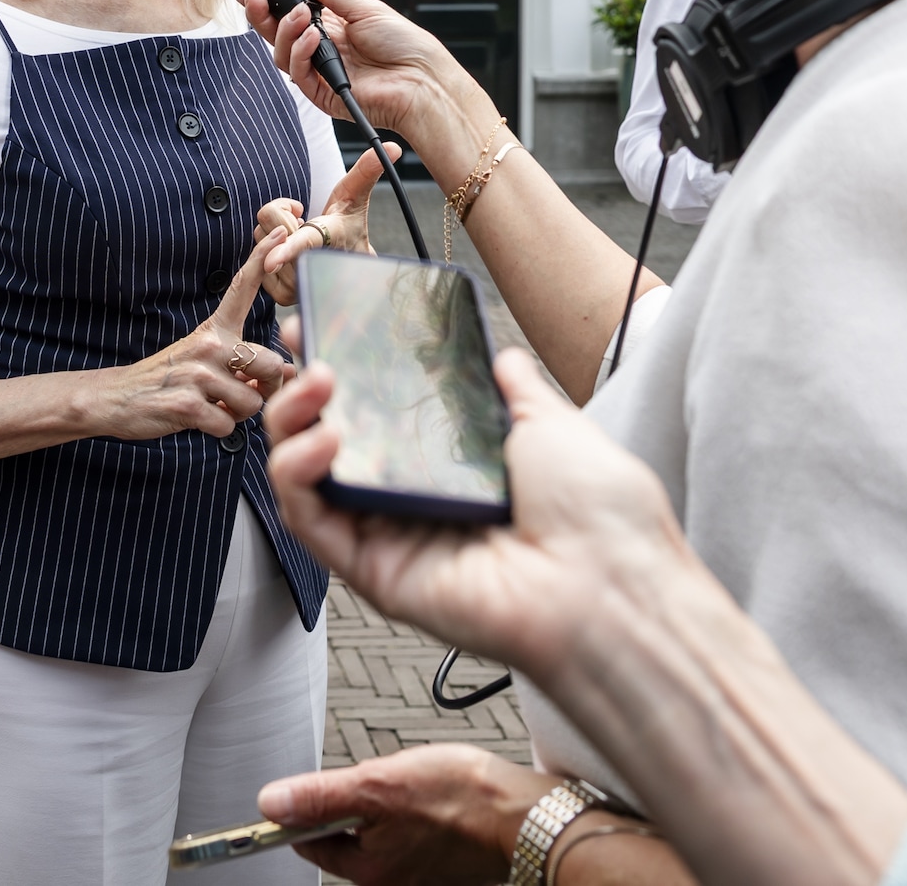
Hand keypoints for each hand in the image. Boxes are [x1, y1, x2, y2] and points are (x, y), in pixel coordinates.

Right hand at [88, 228, 292, 440]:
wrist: (117, 398)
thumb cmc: (169, 380)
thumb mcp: (206, 362)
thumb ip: (245, 363)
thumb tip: (289, 370)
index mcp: (214, 330)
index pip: (241, 288)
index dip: (261, 259)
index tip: (278, 233)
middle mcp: (208, 345)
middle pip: (270, 365)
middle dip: (265, 389)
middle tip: (244, 394)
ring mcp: (196, 374)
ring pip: (252, 403)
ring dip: (238, 414)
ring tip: (214, 406)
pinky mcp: (186, 405)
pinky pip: (227, 426)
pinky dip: (217, 430)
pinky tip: (198, 420)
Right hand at [244, 0, 486, 163]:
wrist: (423, 81)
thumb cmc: (405, 46)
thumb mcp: (366, 8)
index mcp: (332, 26)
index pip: (291, 13)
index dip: (270, 2)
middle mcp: (322, 49)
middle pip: (279, 34)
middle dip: (263, 15)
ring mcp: (321, 72)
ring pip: (282, 54)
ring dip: (285, 31)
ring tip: (300, 16)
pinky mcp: (323, 93)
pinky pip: (298, 74)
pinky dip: (300, 53)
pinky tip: (313, 38)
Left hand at [253, 147, 392, 303]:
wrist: (345, 260)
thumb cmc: (348, 225)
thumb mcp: (356, 195)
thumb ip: (368, 170)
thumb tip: (393, 147)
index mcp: (331, 238)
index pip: (307, 241)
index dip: (288, 249)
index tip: (270, 261)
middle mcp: (314, 266)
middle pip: (272, 223)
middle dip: (282, 213)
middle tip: (302, 217)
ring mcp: (298, 284)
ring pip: (260, 239)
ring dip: (273, 231)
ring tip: (296, 234)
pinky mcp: (283, 295)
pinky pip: (255, 259)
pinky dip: (266, 250)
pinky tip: (285, 251)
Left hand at [259, 744, 544, 884]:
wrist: (526, 813)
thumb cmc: (462, 798)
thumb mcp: (377, 785)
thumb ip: (319, 797)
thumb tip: (271, 804)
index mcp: (366, 871)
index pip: (308, 840)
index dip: (305, 808)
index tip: (313, 787)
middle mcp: (388, 882)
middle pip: (346, 833)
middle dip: (357, 798)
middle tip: (385, 777)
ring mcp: (416, 874)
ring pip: (379, 828)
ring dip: (387, 801)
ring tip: (416, 784)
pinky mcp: (440, 864)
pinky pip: (409, 831)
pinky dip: (414, 810)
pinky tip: (434, 795)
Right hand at [265, 347, 685, 681]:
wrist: (614, 583)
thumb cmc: (598, 513)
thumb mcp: (553, 425)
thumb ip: (517, 390)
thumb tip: (505, 356)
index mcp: (454, 466)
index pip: (379, 412)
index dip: (345, 369)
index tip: (323, 322)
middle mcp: (416, 501)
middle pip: (329, 441)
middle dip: (302, 389)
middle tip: (303, 345)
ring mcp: (392, 537)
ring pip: (307, 480)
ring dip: (292, 423)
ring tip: (315, 383)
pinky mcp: (376, 573)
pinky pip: (313, 524)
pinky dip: (299, 477)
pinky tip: (323, 438)